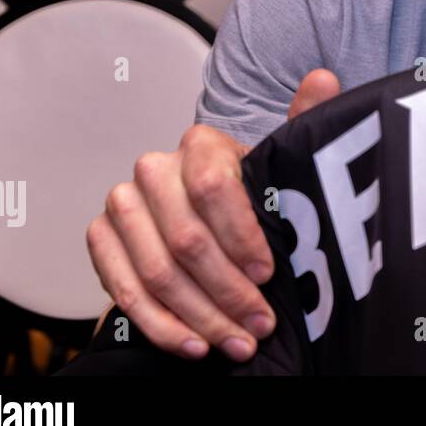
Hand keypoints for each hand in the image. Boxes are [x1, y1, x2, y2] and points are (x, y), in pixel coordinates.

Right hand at [86, 68, 341, 359]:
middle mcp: (154, 170)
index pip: (213, 187)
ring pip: (157, 272)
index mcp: (200, 145)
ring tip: (236, 343)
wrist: (205, 218)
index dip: (242, 235)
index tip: (270, 273)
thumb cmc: (250, 194)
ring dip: (200, 316)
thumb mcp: (282, 163)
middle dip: (228, 291)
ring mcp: (121, 205)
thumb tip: (325, 80)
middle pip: (186, 239)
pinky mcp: (101, 240)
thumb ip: (307, 122)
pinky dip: (160, 325)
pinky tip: (193, 345)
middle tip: (260, 324)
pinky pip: (124, 290)